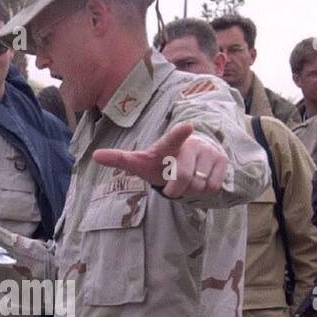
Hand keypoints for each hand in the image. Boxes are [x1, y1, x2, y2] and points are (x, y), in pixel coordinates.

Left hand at [91, 122, 227, 197]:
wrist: (185, 161)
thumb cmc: (160, 162)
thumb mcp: (140, 162)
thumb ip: (120, 158)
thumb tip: (94, 155)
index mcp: (167, 143)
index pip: (172, 138)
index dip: (179, 133)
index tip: (187, 127)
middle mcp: (189, 143)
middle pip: (183, 177)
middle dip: (176, 188)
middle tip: (172, 183)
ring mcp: (207, 150)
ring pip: (199, 184)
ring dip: (190, 189)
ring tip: (186, 179)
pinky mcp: (221, 159)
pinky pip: (213, 185)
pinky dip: (204, 189)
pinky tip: (199, 179)